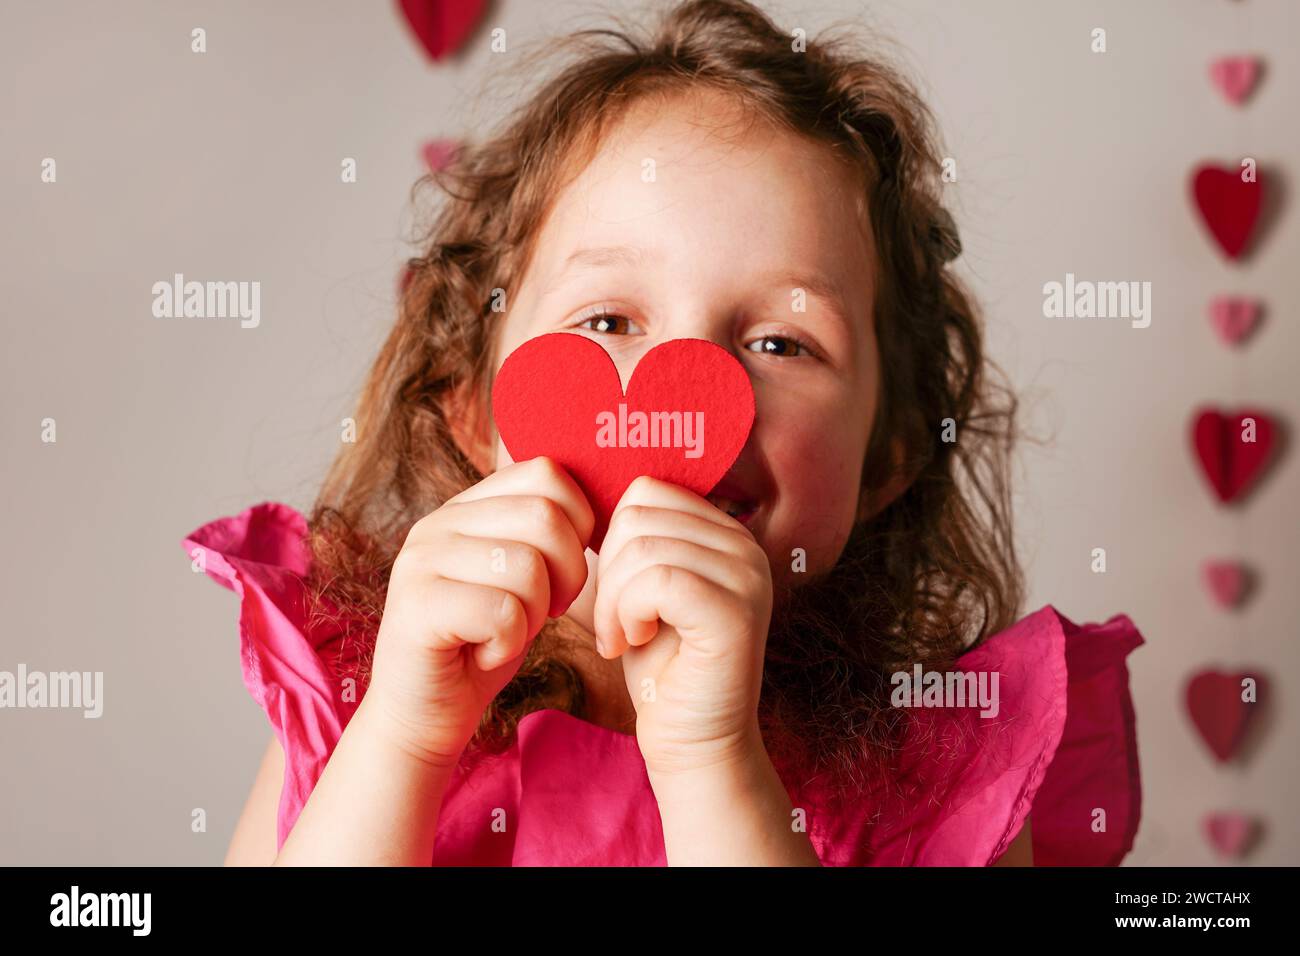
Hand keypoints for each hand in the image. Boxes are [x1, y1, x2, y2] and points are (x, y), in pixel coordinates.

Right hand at [364, 457, 593, 767]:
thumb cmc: (485, 644)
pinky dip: (509, 643)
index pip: (546, 473)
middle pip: (546, 516)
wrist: (424, 716)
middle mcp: (438, 523)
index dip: (579, 524)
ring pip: (528, 566)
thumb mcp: (523, 580)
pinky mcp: (416, 607)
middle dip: (569, 573)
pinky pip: (503, 611)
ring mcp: (421, 561)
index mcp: (466, 507)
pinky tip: (484, 653)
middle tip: (547, 611)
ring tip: (506, 632)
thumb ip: (547, 536)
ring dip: (536, 613)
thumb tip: (614, 507)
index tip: (567, 573)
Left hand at [594, 476, 773, 775]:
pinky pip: (656, 580)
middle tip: (616, 622)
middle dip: (608, 570)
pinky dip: (626, 612)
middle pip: (638, 512)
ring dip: (613, 598)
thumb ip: (629, 538)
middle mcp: (745, 545)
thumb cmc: (656, 663)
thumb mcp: (637, 585)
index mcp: (724, 531)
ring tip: (623, 635)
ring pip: (642, 547)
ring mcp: (747, 576)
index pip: (646, 489)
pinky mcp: (735, 612)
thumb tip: (577, 485)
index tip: (615, 592)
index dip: (612, 539)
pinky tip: (632, 641)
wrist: (690, 740)